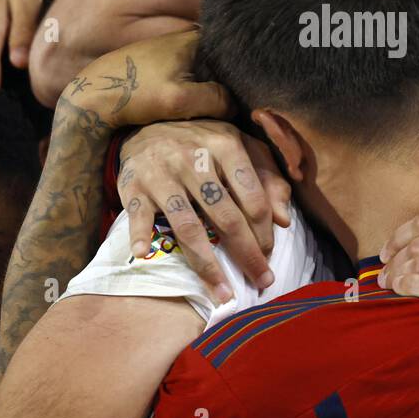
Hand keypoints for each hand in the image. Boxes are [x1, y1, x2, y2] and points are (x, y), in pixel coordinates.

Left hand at [65, 30, 232, 129]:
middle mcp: (187, 39)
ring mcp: (173, 51)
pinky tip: (188, 111)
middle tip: (228, 114)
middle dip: (227, 88)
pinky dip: (193, 94)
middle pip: (221, 67)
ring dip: (209, 93)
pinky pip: (190, 80)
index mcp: (196, 39)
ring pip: (205, 75)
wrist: (90, 98)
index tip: (245, 104)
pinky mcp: (161, 66)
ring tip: (209, 115)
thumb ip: (217, 100)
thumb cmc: (133, 95)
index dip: (243, 82)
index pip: (235, 58)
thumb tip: (236, 105)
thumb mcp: (180, 100)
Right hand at [118, 121, 290, 300]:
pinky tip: (144, 255)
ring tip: (222, 294)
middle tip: (261, 282)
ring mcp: (163, 173)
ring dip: (206, 264)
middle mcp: (195, 159)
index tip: (269, 255)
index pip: (254, 199)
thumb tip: (284, 220)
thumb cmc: (206, 145)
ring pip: (188, 225)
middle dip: (247, 254)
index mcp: (227, 146)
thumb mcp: (242, 148)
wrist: (151, 123)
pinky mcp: (134, 184)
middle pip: (226, 216)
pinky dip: (140, 235)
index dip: (265, 232)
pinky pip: (138, 214)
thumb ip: (269, 179)